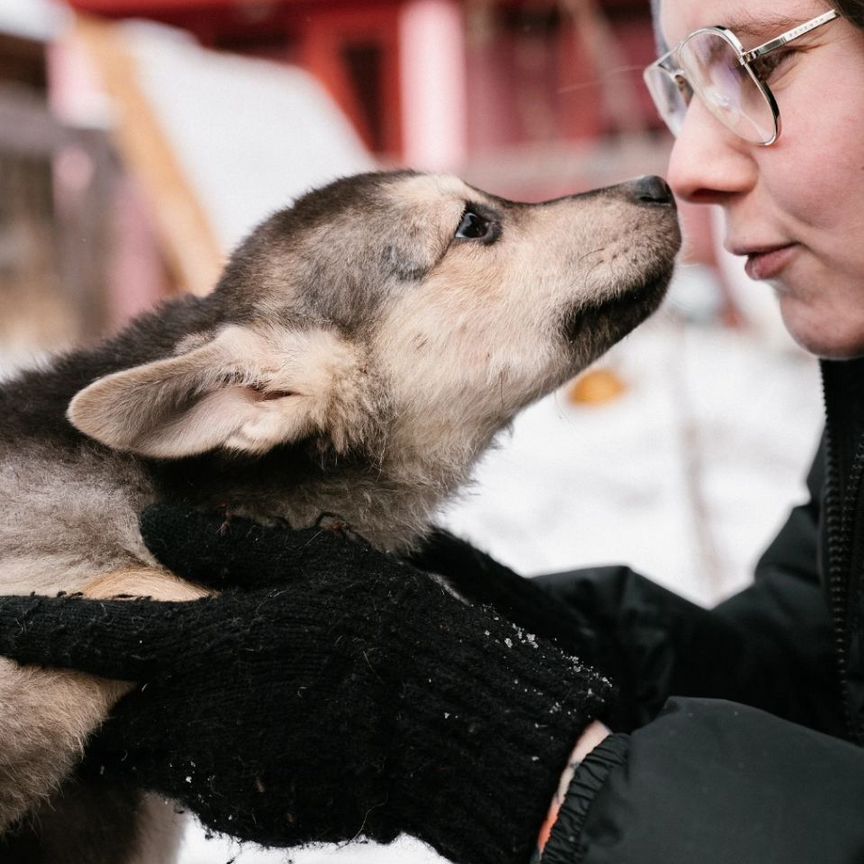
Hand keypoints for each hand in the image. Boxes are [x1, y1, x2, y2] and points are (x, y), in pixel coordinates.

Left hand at [0, 511, 611, 863]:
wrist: (451, 726)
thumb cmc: (387, 627)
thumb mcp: (315, 565)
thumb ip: (228, 548)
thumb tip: (156, 530)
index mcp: (214, 647)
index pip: (97, 638)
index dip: (38, 628)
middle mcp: (203, 720)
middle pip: (107, 708)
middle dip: (95, 684)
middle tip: (115, 652)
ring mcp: (224, 775)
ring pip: (146, 748)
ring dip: (149, 714)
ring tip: (202, 679)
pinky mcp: (250, 810)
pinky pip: (197, 776)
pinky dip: (199, 745)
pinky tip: (256, 715)